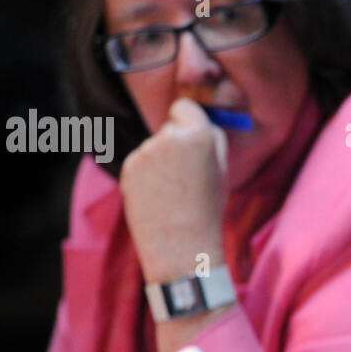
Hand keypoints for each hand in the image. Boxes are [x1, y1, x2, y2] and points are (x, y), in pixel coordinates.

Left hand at [119, 97, 227, 282]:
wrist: (180, 245)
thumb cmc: (207, 209)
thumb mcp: (222, 171)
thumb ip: (212, 141)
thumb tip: (202, 123)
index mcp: (198, 135)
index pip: (184, 106)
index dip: (188, 120)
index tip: (191, 136)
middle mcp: (168, 138)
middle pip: (169, 128)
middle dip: (175, 144)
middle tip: (186, 175)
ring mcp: (144, 152)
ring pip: (154, 147)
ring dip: (161, 161)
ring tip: (172, 191)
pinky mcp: (128, 168)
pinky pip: (140, 162)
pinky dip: (147, 175)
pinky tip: (157, 196)